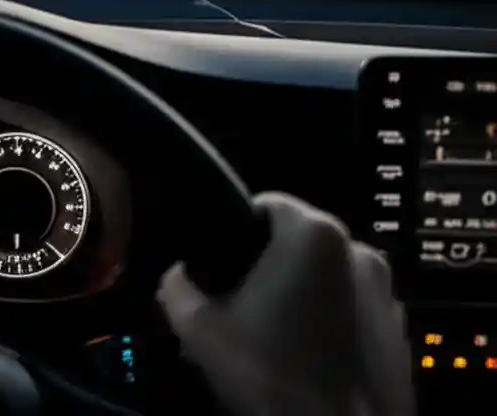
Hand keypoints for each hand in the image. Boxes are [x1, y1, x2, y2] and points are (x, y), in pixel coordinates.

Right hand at [157, 192, 412, 415]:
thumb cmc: (270, 373)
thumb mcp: (199, 329)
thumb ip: (177, 287)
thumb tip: (177, 275)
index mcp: (314, 235)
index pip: (265, 203)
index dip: (235, 229)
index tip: (218, 265)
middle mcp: (360, 250)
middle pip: (298, 243)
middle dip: (268, 266)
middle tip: (237, 305)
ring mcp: (387, 292)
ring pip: (328, 278)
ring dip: (302, 294)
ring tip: (272, 336)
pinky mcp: (399, 331)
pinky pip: (353, 310)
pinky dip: (331, 322)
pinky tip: (306, 356)